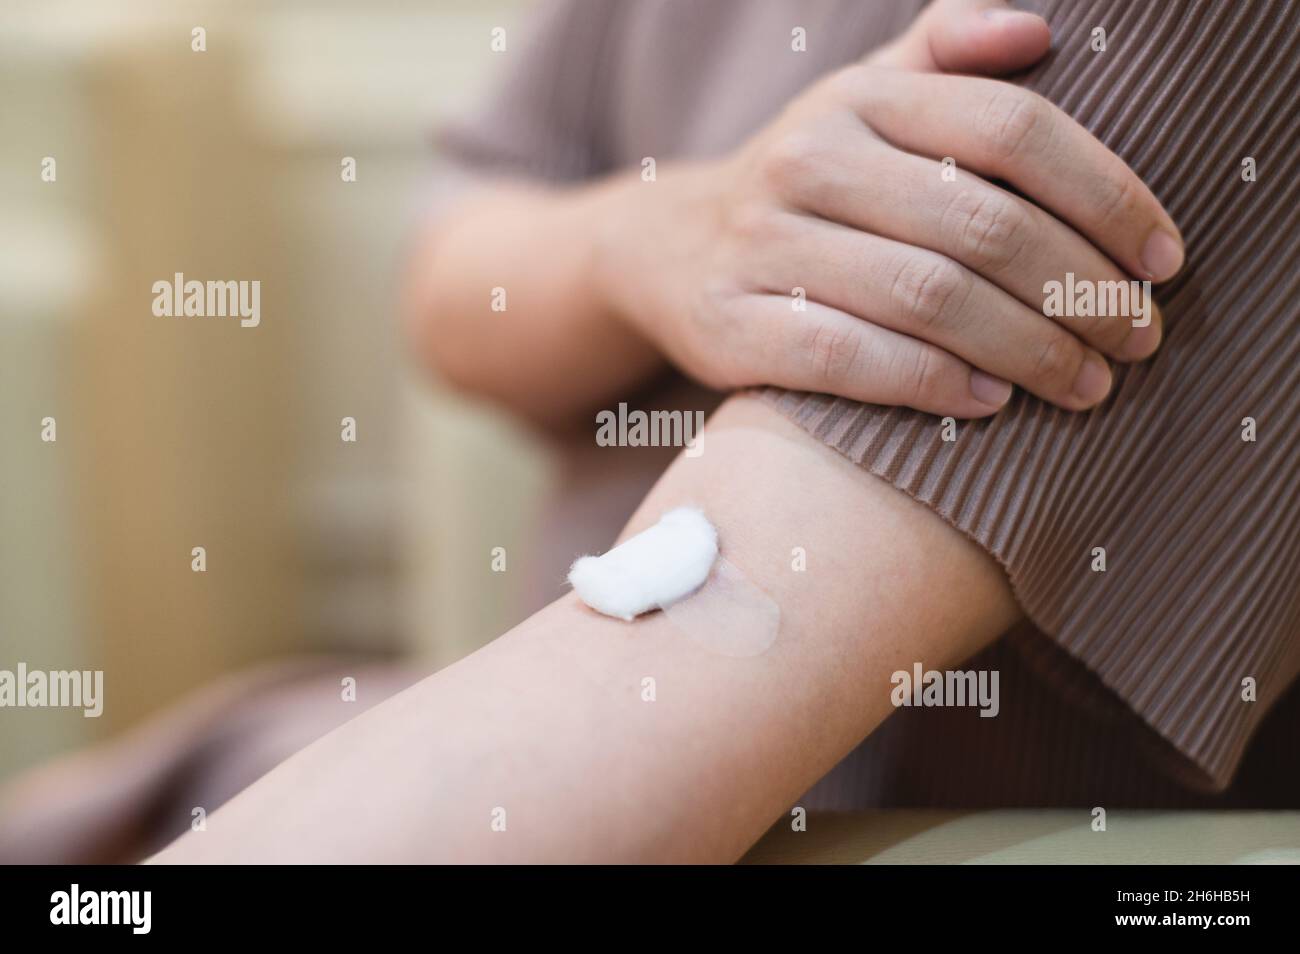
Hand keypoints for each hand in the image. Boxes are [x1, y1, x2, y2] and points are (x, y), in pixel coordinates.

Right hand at [594, 0, 1183, 416]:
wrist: (666, 251)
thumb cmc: (804, 185)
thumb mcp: (860, 100)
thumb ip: (945, 56)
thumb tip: (1040, 28)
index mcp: (858, 97)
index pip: (1010, 130)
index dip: (1106, 195)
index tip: (1162, 260)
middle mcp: (807, 160)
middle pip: (979, 225)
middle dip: (1078, 291)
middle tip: (1137, 339)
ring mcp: (763, 246)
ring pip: (926, 299)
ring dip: (1027, 350)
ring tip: (1088, 382)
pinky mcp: (733, 325)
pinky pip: (851, 359)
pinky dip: (932, 384)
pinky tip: (990, 402)